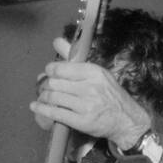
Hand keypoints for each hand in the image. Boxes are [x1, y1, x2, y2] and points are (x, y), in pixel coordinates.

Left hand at [30, 36, 150, 146]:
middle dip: (44, 85)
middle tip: (43, 88)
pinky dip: (41, 109)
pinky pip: (54, 113)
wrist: (127, 120)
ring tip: (42, 97)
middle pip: (53, 83)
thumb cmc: (110, 95)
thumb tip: (56, 41)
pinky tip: (35, 106)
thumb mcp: (98, 73)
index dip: (50, 71)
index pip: (60, 68)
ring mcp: (86, 105)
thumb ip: (74, 58)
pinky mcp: (82, 121)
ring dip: (43, 97)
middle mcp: (90, 87)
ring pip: (52, 97)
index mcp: (94, 72)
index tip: (49, 73)